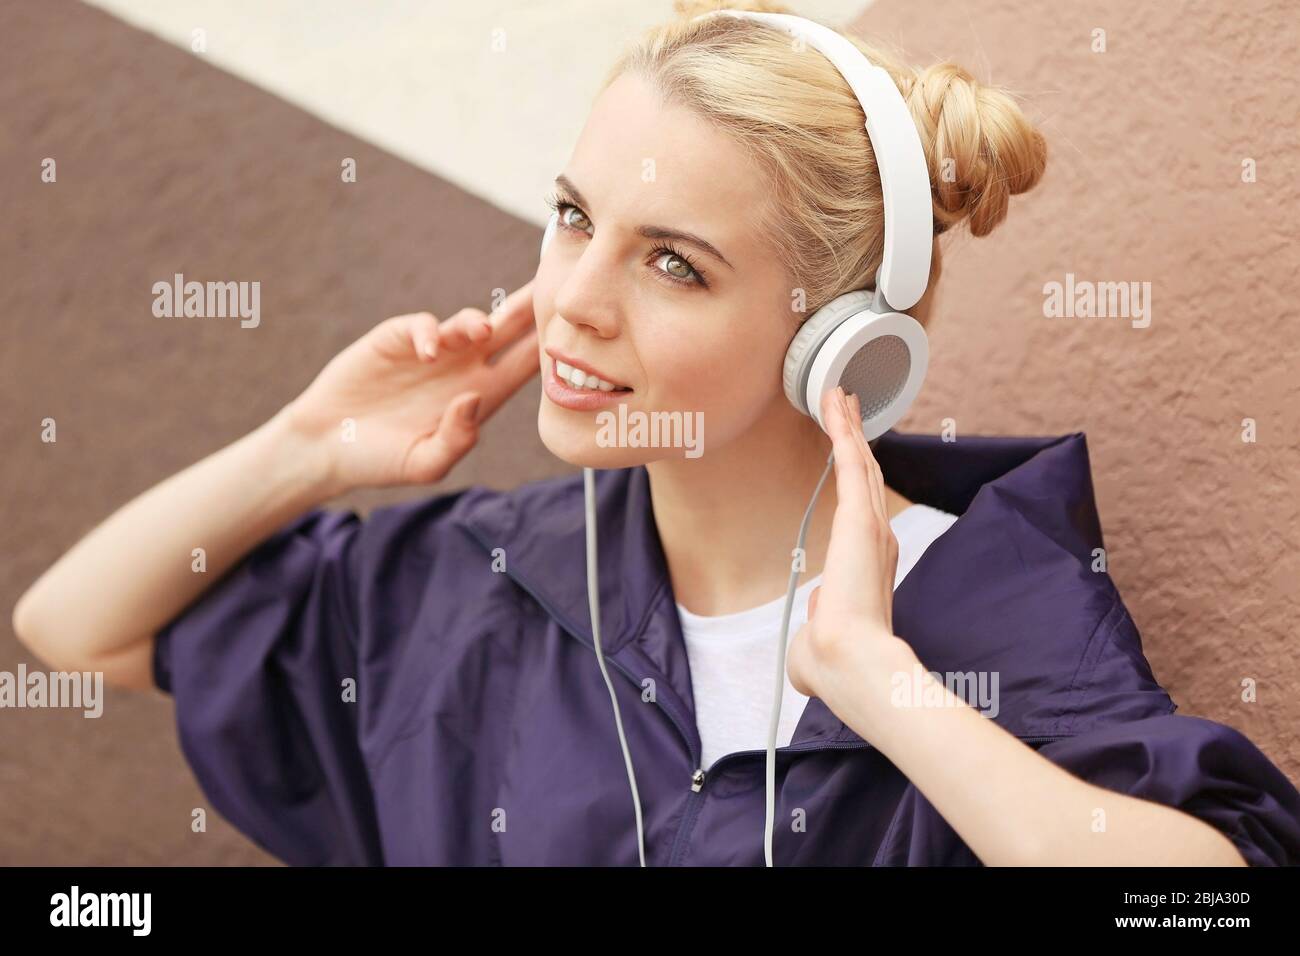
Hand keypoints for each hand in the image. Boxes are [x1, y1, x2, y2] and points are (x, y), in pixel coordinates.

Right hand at [280, 280, 539, 494]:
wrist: (326, 446)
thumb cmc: (380, 460)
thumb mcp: (423, 464)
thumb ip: (454, 441)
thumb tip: (473, 400)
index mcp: (481, 397)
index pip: (526, 366)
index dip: (549, 348)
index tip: (576, 333)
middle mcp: (463, 369)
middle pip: (508, 331)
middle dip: (530, 309)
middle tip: (552, 288)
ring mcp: (433, 352)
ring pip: (469, 323)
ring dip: (478, 322)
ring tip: (479, 331)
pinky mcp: (397, 340)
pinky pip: (421, 326)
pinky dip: (428, 332)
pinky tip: (427, 352)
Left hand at [786, 386, 912, 700]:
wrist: (848, 663)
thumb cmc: (833, 663)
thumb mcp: (817, 645)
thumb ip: (813, 637)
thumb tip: (807, 647)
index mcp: (867, 567)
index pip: (862, 513)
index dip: (858, 481)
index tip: (851, 457)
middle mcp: (877, 540)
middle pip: (866, 477)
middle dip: (856, 441)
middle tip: (848, 408)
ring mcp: (871, 525)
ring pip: (860, 462)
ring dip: (849, 427)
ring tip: (840, 395)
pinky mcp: (861, 517)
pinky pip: (852, 462)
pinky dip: (844, 430)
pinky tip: (836, 403)